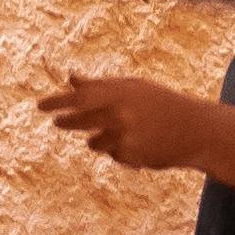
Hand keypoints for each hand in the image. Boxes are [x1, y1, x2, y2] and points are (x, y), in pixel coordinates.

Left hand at [36, 64, 208, 172]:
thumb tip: (71, 77)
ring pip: (94, 142)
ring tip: (124, 130)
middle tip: (56, 121)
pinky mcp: (130, 157)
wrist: (195, 130)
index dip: (58, 101)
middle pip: (80, 122)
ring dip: (99, 138)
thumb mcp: (133, 88)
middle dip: (65, 122)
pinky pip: (112, 155)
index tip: (39, 106)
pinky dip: (119, 150)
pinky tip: (140, 143)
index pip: (80, 97)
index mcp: (121, 92)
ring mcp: (126, 138)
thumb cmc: (160, 103)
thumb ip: (100, 85)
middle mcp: (121, 114)